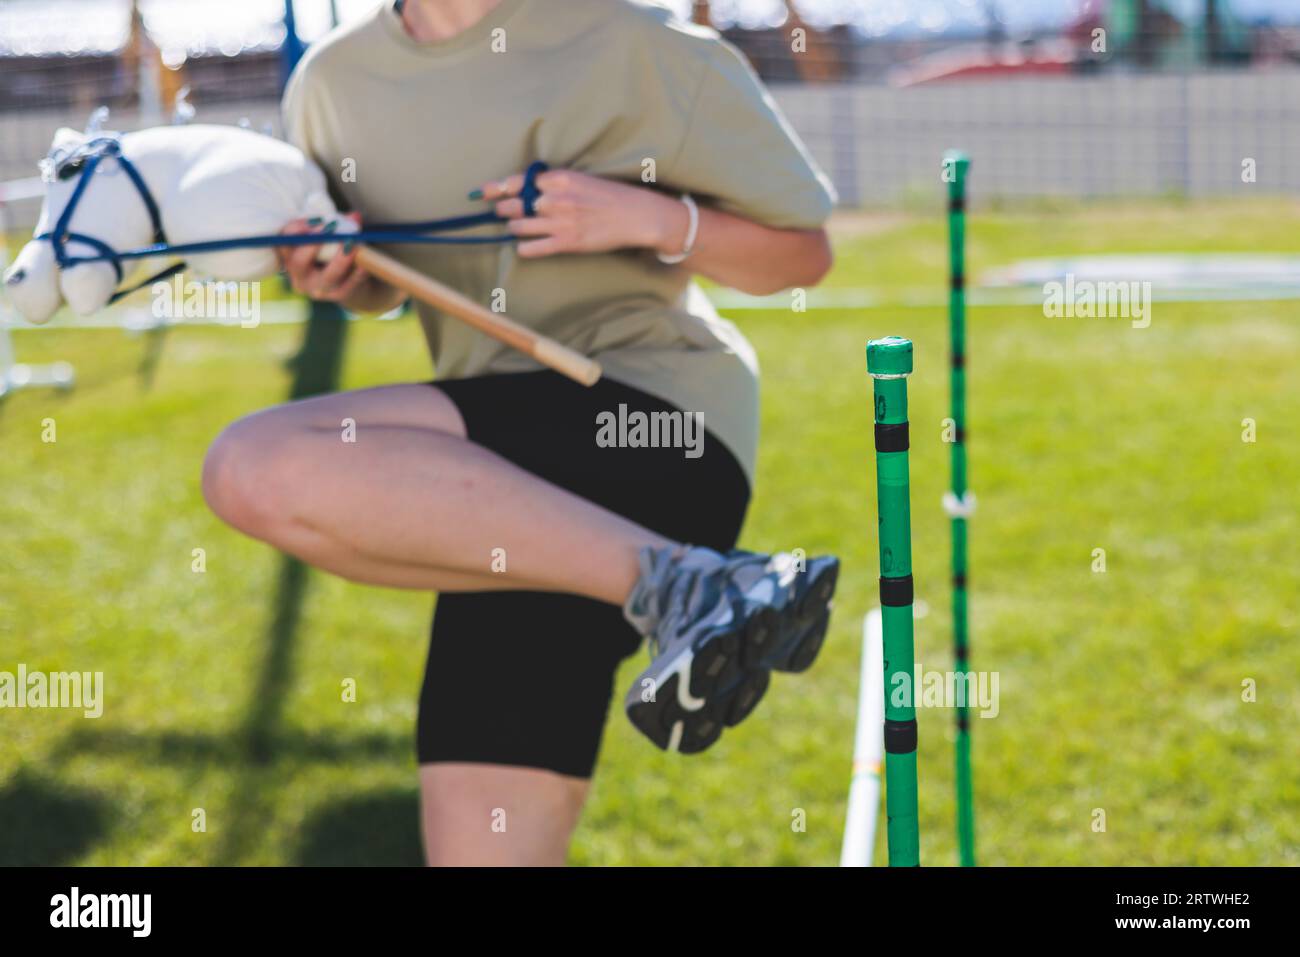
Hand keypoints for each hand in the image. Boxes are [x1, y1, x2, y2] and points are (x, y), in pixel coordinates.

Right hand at [277, 216, 370, 301]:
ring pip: (328, 276)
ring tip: (352, 244)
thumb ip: (339, 224)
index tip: (314, 219)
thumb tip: (354, 216)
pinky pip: (348, 286)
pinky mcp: (337, 295)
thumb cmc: (332, 250)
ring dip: (340, 259)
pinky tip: (364, 263)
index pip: (284, 242)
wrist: (348, 279)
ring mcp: (317, 289)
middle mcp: (299, 275)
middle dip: (314, 243)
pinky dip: (358, 274)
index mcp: (290, 256)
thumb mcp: (329, 235)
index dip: (296, 229)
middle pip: (299, 261)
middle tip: (330, 227)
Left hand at [476, 169, 690, 258]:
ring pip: (517, 226)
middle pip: (512, 205)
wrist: (636, 215)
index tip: (482, 192)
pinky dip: (523, 248)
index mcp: (558, 179)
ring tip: (519, 227)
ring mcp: (559, 222)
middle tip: (502, 212)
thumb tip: (527, 188)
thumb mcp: (580, 179)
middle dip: (503, 209)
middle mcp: (555, 199)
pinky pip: (531, 248)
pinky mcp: (566, 243)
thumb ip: (553, 182)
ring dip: (514, 227)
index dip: (495, 188)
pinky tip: (526, 245)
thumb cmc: (610, 195)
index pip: (517, 182)